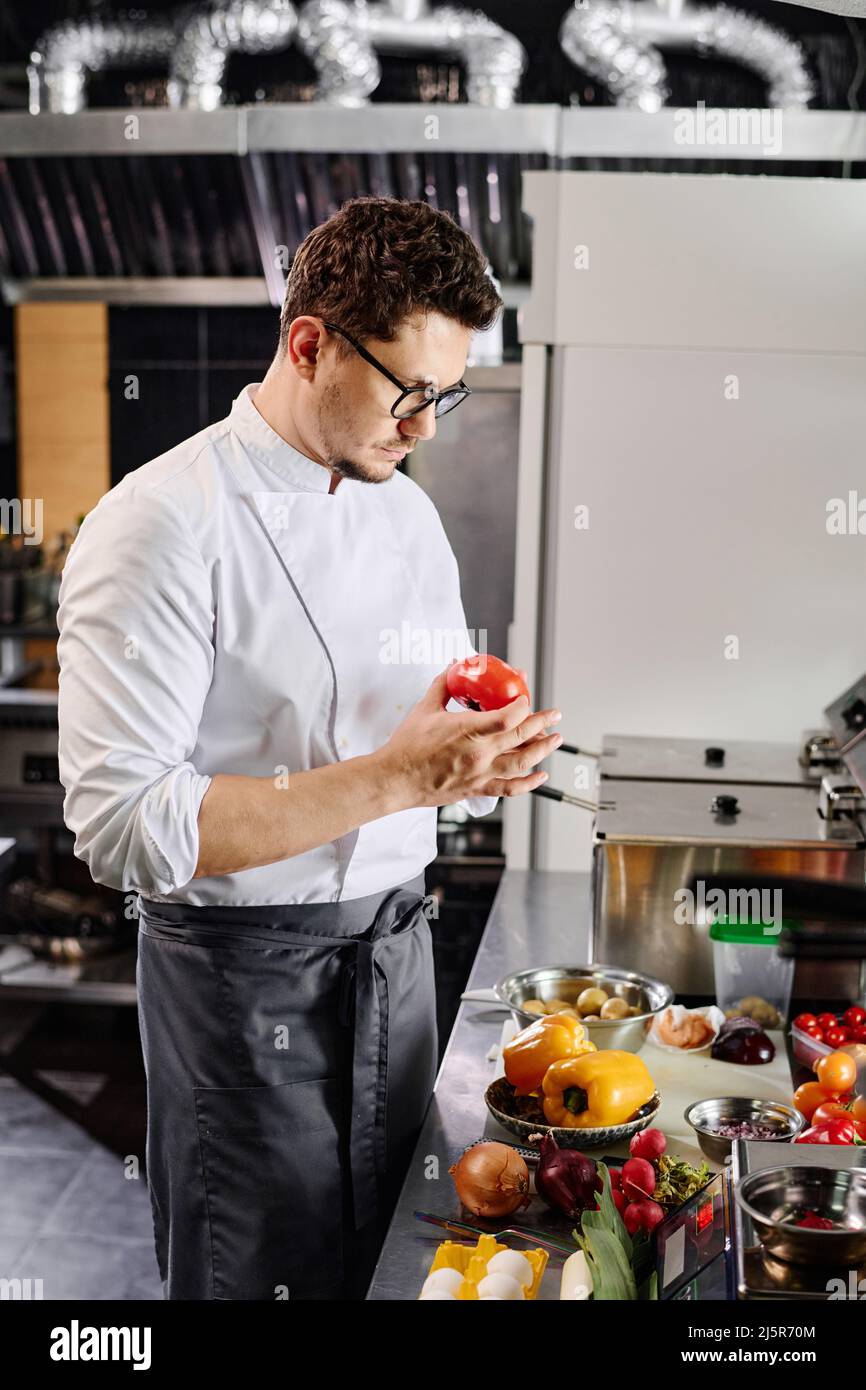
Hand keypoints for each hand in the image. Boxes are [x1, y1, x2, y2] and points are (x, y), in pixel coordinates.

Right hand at [377, 669, 561, 809]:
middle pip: (520, 737)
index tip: (526, 698)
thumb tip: (455, 666)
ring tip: (555, 740)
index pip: (507, 717)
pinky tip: (540, 776)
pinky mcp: (477, 789)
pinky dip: (529, 784)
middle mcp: (478, 754)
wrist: (395, 778)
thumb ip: (444, 685)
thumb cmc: (407, 746)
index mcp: (467, 730)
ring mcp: (480, 774)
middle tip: (554, 714)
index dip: (523, 706)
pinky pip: (510, 788)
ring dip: (543, 750)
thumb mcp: (425, 708)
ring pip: (522, 763)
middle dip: (542, 723)